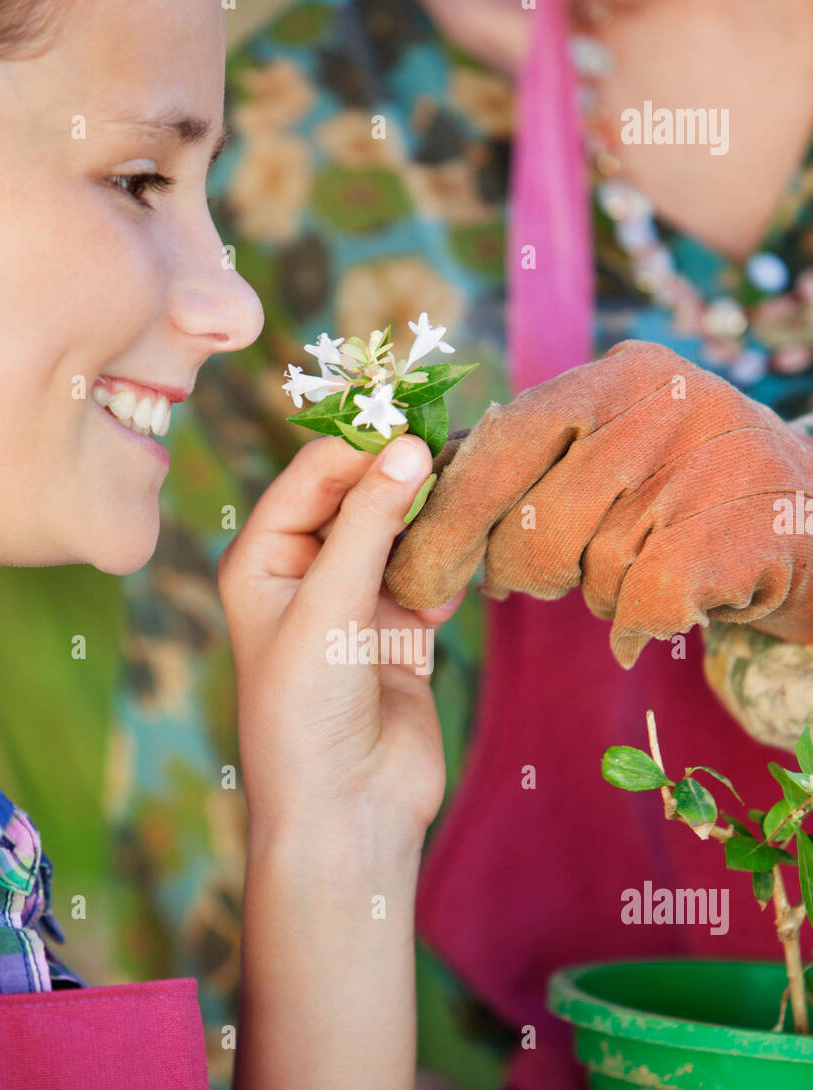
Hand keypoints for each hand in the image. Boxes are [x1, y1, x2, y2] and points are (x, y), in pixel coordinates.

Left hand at [217, 433, 462, 847]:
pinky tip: (464, 573)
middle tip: (458, 451)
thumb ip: (370, 522)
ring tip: (473, 500)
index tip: (419, 430)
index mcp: (262, 560)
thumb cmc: (308, 711)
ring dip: (434, 522)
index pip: (314, 475)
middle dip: (405, 478)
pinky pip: (430, 580)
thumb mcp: (330, 606)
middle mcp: (306, 576)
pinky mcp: (401, 636)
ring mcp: (356, 606)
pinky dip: (449, 572)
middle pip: (362, 498)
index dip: (364, 447)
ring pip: (403, 536)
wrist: (345, 814)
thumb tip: (411, 443)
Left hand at [385, 340, 812, 667]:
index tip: (411, 577)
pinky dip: (637, 625)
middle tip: (532, 583)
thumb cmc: (682, 496)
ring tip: (630, 574)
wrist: (809, 527)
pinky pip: (645, 603)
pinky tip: (655, 618)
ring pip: (594, 568)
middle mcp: (667, 401)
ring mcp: (715, 461)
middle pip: (539, 520)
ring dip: (597, 593)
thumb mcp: (609, 450)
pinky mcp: (750, 529)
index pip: (504, 443)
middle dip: (519, 570)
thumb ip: (522, 459)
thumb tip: (407, 486)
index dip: (449, 518)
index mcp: (618, 374)